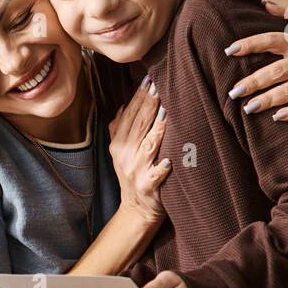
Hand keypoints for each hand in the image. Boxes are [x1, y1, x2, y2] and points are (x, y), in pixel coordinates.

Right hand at [107, 74, 170, 222]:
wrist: (136, 209)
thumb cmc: (133, 175)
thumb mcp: (120, 152)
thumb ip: (119, 129)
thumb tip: (123, 105)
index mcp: (118, 144)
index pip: (129, 115)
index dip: (139, 97)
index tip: (150, 79)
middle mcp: (125, 155)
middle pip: (138, 125)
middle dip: (149, 104)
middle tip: (160, 84)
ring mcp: (135, 171)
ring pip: (148, 145)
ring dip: (158, 128)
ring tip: (168, 111)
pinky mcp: (147, 187)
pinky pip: (155, 176)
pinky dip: (161, 168)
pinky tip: (169, 160)